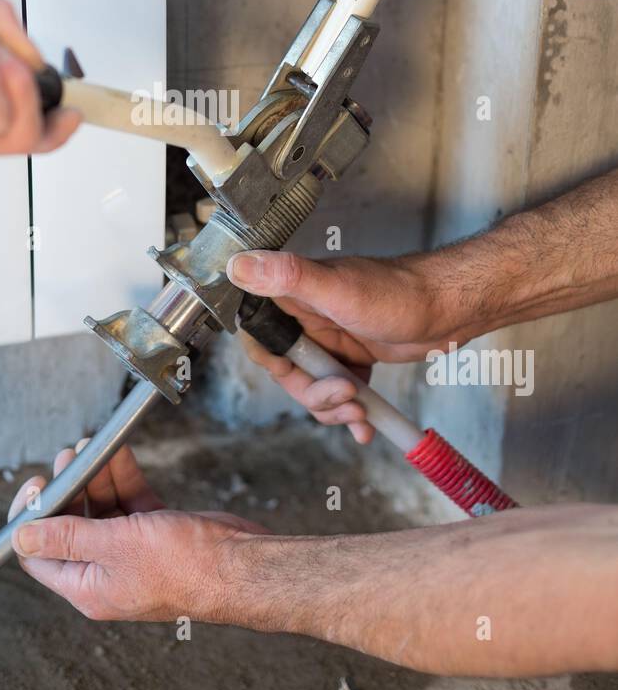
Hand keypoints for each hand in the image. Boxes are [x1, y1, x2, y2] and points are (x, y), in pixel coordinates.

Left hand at [9, 441, 267, 623]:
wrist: (239, 565)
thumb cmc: (184, 566)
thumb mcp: (115, 546)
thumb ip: (66, 538)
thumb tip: (21, 538)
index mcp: (88, 588)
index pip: (40, 556)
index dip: (32, 520)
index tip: (37, 486)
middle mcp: (106, 572)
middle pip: (70, 526)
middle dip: (67, 489)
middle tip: (67, 458)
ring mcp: (131, 551)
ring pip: (101, 508)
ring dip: (95, 476)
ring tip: (89, 447)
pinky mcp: (155, 532)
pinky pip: (129, 501)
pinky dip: (122, 477)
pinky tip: (119, 454)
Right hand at [227, 249, 453, 444]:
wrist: (451, 308)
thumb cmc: (399, 292)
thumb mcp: (338, 288)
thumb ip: (287, 277)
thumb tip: (237, 264)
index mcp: (295, 295)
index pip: (260, 335)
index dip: (272, 361)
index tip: (291, 373)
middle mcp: (308, 317)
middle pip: (286, 370)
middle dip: (312, 393)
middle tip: (344, 395)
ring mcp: (331, 340)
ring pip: (312, 386)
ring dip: (332, 407)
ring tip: (360, 409)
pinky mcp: (353, 358)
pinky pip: (339, 392)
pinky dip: (350, 413)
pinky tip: (365, 425)